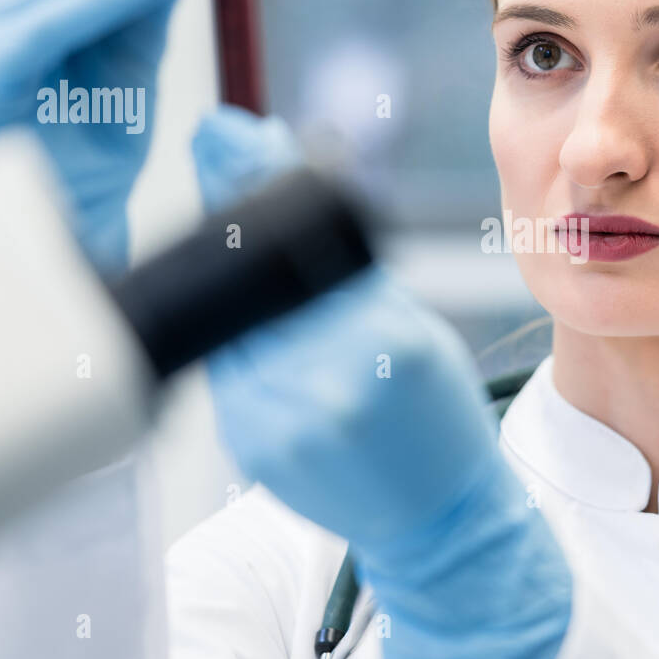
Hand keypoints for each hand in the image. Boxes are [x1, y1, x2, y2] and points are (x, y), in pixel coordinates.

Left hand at [191, 106, 573, 658]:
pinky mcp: (250, 448)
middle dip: (235, 209)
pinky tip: (256, 316)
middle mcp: (330, 387)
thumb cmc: (437, 424)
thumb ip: (354, 273)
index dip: (256, 182)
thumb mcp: (420, 337)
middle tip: (220, 149)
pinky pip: (230, 367)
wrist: (437, 522)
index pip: (307, 244)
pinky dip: (237, 333)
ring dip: (232, 269)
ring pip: (236, 316)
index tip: (228, 135)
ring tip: (243, 237)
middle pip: (257, 272)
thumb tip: (305, 196)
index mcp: (389, 347)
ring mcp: (283, 423)